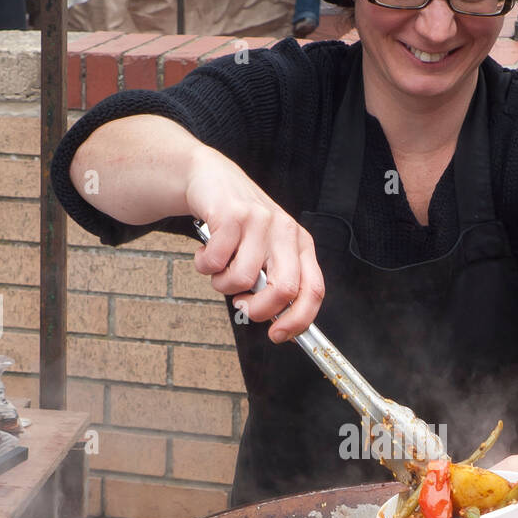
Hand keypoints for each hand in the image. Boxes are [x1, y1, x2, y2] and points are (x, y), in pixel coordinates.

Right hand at [185, 144, 324, 340]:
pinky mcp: (232, 215)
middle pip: (284, 289)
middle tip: (242, 305)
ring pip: (242, 279)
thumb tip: (280, 325)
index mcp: (300, 245)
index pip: (313, 290)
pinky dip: (204, 265)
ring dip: (222, 284)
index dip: (299, 320)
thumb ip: (274, 282)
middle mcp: (285, 232)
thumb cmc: (239, 224)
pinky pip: (215, 262)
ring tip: (219, 268)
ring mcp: (260, 222)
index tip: (280, 336)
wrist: (211, 180)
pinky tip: (206, 251)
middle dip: (259, 310)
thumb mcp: (266, 250)